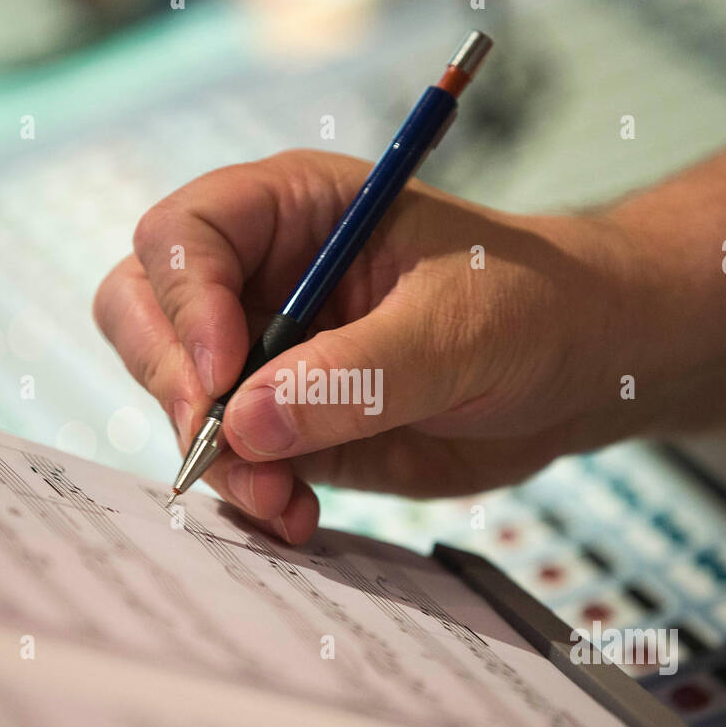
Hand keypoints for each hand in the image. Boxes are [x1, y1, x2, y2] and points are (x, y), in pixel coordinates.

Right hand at [95, 150, 640, 542]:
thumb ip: (355, 373)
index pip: (183, 236)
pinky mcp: (288, 421)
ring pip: (182, 399)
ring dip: (219, 460)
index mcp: (295, 210)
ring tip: (282, 500)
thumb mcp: (458, 328)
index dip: (184, 304)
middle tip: (221, 448)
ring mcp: (267, 353)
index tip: (224, 375)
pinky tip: (298, 516)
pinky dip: (251, 494)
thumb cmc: (534, 305)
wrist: (578, 369)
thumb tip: (243, 423)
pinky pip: (233, 460)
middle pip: (147, 313)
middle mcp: (262, 275)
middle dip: (175, 385)